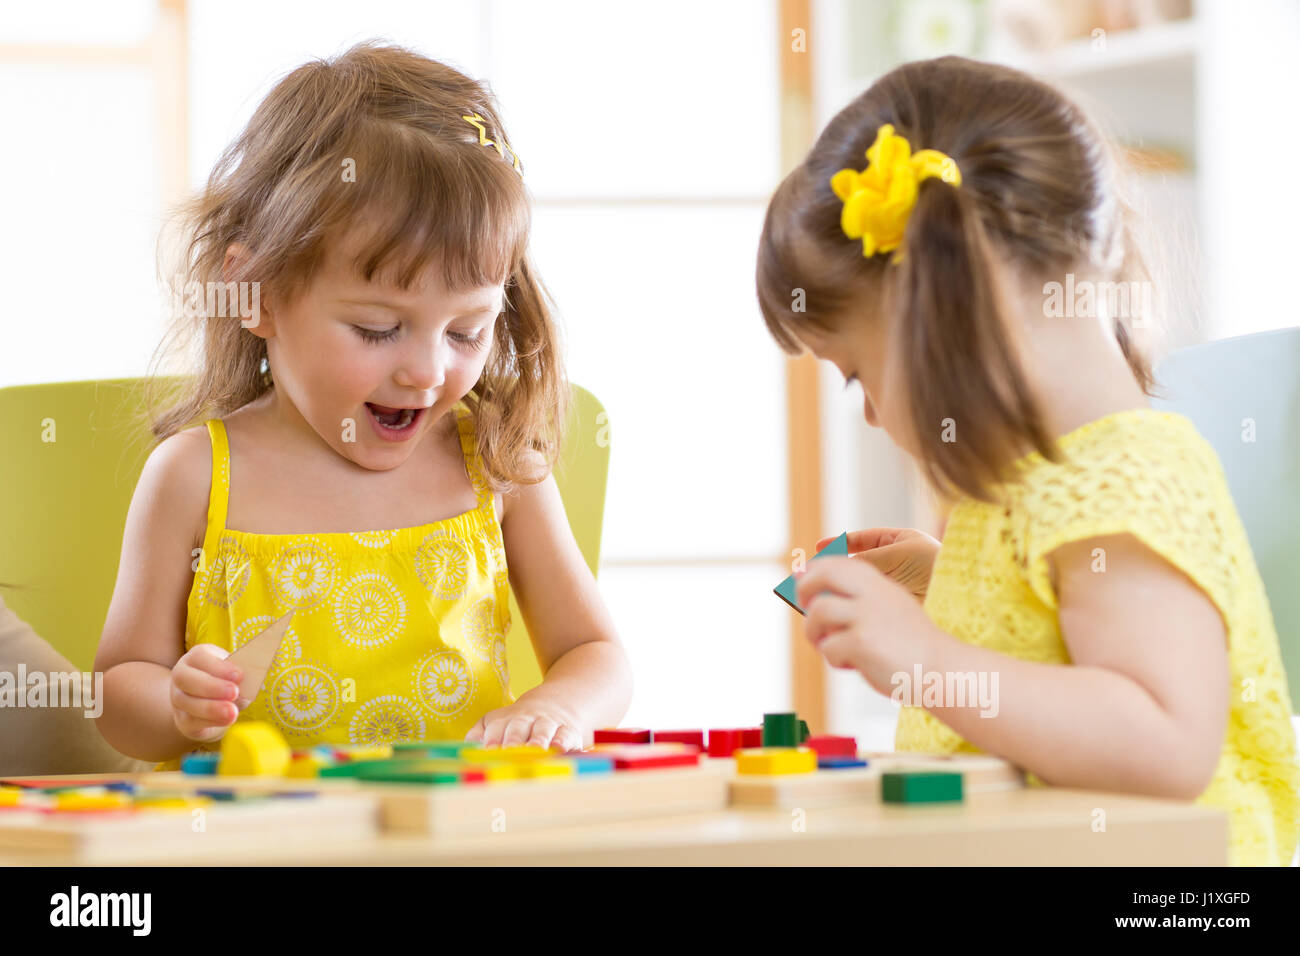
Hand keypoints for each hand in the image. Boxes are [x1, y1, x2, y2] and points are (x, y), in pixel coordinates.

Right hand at [171, 643, 242, 742]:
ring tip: (232, 711)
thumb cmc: (228, 682)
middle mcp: (182, 675)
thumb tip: (249, 685)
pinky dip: (210, 721)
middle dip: (210, 685)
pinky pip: (189, 720)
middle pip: (184, 677)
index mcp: (197, 657)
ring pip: (185, 701)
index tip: (239, 675)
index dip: (219, 666)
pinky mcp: (181, 719)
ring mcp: (177, 698)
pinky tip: (227, 720)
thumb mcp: (236, 675)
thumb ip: (240, 677)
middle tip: (234, 692)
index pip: (199, 656)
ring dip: (211, 707)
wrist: (214, 705)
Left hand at [465, 698, 583, 750]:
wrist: (557, 702)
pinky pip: (566, 734)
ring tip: (534, 750)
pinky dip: (564, 741)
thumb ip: (479, 733)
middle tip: (509, 751)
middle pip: (519, 726)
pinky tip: (559, 748)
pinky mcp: (568, 731)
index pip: (497, 726)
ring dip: (538, 739)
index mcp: (507, 718)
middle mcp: (527, 719)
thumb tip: (465, 747)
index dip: (493, 738)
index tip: (489, 750)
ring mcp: (549, 723)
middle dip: (514, 738)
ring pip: (543, 729)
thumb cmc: (519, 721)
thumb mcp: (496, 721)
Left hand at [795, 555, 938, 694]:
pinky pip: (829, 647)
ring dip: (813, 632)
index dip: (815, 570)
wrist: (942, 669)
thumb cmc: (911, 645)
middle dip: (803, 590)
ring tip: (825, 645)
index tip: (803, 579)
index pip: (838, 563)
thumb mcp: (891, 608)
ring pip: (818, 612)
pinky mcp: (861, 643)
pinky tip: (850, 665)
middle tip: (803, 607)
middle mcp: (871, 594)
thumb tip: (818, 598)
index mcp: (879, 583)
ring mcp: (866, 617)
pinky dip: (833, 659)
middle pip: (821, 576)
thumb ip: (861, 599)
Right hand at [817, 528, 940, 598]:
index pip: (863, 540)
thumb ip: (863, 558)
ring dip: (838, 589)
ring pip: (857, 586)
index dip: (840, 543)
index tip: (818, 547)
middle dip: (834, 569)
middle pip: (856, 564)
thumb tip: (834, 566)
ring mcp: (893, 587)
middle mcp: (894, 564)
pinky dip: (849, 606)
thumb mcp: (894, 553)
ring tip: (816, 591)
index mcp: (898, 542)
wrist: (959, 595)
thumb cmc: (932, 564)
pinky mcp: (892, 609)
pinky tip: (834, 606)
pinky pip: (864, 605)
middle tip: (810, 572)